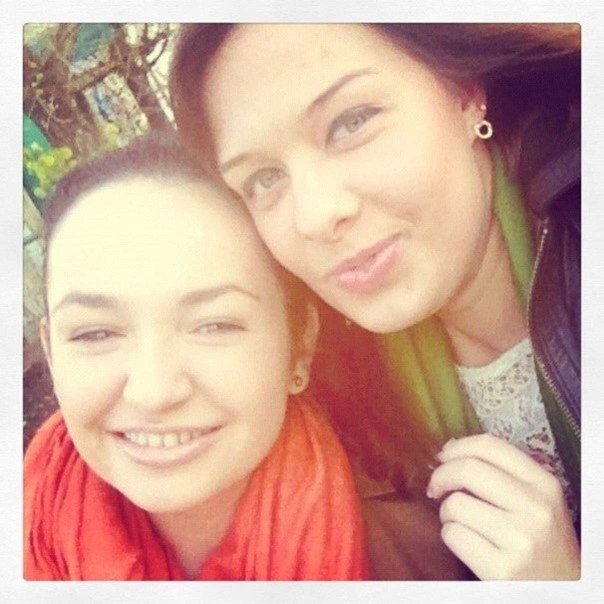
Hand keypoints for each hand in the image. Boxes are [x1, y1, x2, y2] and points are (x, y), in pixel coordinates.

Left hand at [426, 433, 579, 579]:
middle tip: (436, 488)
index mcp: (544, 484)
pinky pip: (453, 535)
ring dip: (447, 513)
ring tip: (462, 523)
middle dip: (441, 476)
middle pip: (467, 470)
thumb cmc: (541, 543)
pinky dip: (451, 537)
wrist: (564, 593)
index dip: (457, 447)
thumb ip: (501, 473)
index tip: (443, 457)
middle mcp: (536, 508)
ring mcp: (520, 539)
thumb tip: (449, 449)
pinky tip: (467, 544)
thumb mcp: (537, 501)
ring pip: (455, 504)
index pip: (490, 446)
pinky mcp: (502, 569)